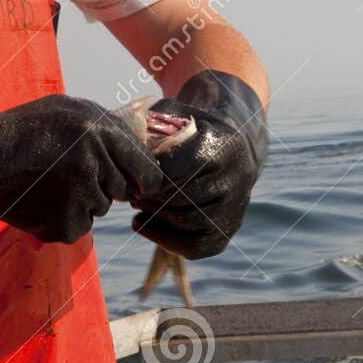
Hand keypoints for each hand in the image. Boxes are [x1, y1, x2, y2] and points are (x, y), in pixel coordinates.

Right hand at [0, 96, 166, 242]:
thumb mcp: (67, 111)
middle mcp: (97, 161)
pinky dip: (62, 220)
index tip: (141, 187)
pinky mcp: (67, 223)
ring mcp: (83, 193)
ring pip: (98, 207)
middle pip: (119, 189)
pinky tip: (38, 203)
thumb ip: (104, 128)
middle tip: (70, 177)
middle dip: (102, 186)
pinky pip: (79, 226)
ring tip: (46, 185)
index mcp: (101, 130)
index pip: (144, 166)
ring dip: (80, 202)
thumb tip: (137, 148)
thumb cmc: (22, 131)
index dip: (143, 179)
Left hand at [131, 72, 266, 259]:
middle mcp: (238, 178)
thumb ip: (153, 123)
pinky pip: (195, 246)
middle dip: (152, 197)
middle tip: (132, 193)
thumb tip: (124, 138)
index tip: (135, 172)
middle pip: (184, 197)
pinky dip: (164, 239)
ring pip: (188, 222)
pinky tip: (144, 223)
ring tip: (137, 204)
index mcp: (225, 145)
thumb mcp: (176, 116)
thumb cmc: (194, 132)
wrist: (234, 153)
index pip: (180, 169)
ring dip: (156, 216)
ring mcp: (236, 208)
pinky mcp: (227, 232)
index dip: (151, 176)